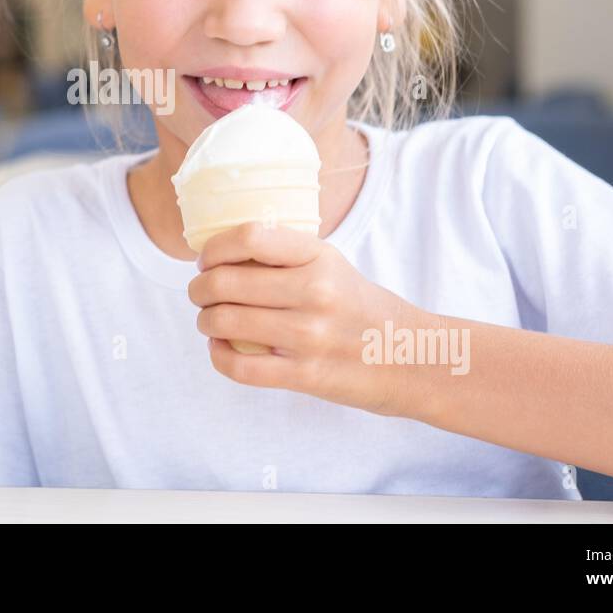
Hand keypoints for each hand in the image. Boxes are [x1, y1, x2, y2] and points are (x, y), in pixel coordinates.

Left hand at [188, 221, 436, 417]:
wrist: (413, 358)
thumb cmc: (362, 307)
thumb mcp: (333, 265)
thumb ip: (286, 257)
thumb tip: (221, 253)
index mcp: (320, 257)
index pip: (250, 237)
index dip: (215, 247)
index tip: (207, 259)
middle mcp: (315, 292)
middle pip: (226, 282)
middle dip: (199, 288)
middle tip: (199, 293)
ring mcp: (310, 336)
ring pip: (225, 322)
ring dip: (205, 321)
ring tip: (209, 320)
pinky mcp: (306, 375)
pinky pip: (240, 367)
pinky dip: (218, 356)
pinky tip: (220, 349)